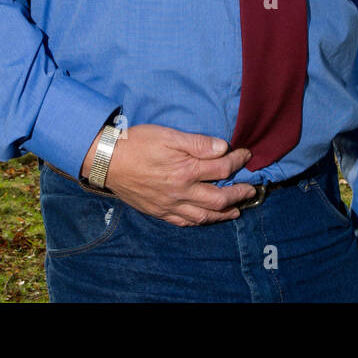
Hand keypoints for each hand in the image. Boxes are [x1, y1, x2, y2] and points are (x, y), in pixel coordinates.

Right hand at [81, 123, 255, 225]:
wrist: (106, 160)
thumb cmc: (137, 143)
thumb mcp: (169, 135)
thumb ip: (197, 143)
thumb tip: (223, 148)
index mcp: (186, 170)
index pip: (222, 168)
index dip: (238, 161)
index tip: (247, 155)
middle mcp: (181, 191)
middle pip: (219, 198)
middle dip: (239, 194)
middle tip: (251, 190)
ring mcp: (169, 204)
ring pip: (203, 215)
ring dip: (223, 214)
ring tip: (236, 210)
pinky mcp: (158, 211)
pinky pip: (183, 222)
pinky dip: (198, 222)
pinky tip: (204, 219)